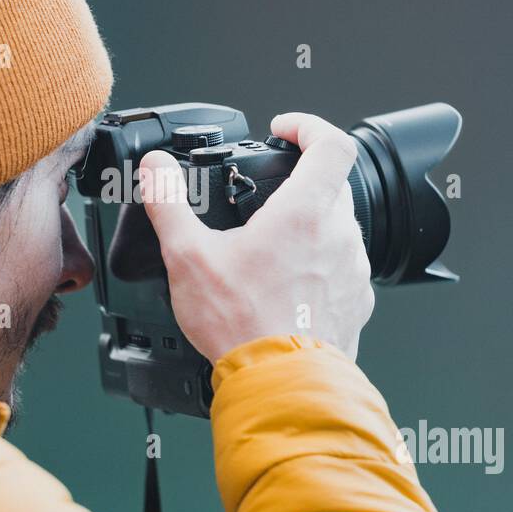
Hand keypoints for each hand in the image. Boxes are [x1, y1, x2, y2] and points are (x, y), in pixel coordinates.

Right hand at [139, 112, 374, 363]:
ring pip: (338, 228)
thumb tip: (156, 168)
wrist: (280, 386)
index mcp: (305, 212)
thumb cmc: (242, 325)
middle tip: (267, 194)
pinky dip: (318, 265)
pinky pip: (342, 268)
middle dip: (301, 180)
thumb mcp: (188, 257)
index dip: (308, 126)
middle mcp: (339, 236)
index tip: (284, 130)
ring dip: (310, 226)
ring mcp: (353, 270)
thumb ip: (169, 203)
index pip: (331, 143)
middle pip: (334, 184)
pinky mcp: (356, 302)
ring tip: (270, 248)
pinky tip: (286, 286)